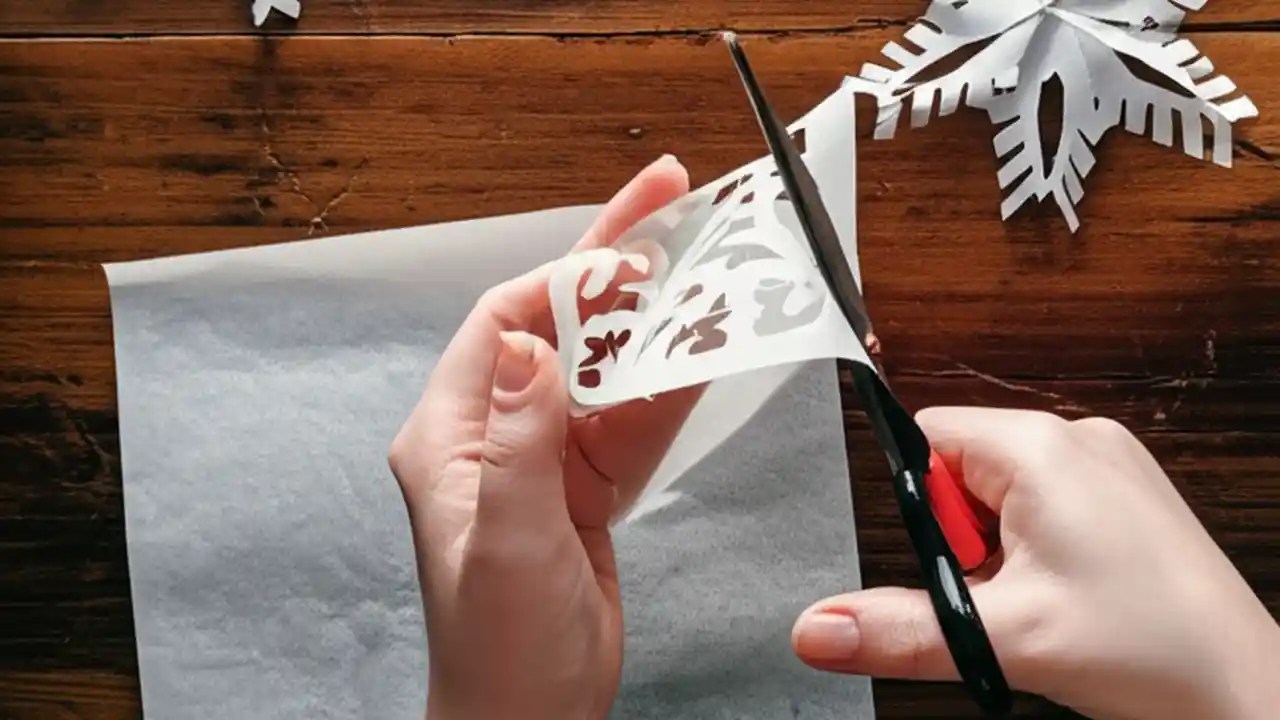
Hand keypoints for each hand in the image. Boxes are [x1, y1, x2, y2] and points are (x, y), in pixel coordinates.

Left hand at [388, 156, 699, 719]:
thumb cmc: (495, 649)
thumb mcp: (507, 541)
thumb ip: (519, 439)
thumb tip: (522, 342)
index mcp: (452, 435)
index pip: (507, 320)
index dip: (569, 274)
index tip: (629, 245)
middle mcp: (495, 434)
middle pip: (563, 329)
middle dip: (618, 272)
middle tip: (676, 210)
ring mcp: (544, 458)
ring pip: (608, 371)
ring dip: (657, 329)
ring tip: (709, 276)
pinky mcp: (584, 486)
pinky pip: (633, 422)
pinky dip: (671, 391)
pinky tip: (705, 356)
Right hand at [791, 407, 1279, 718]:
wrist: (1247, 694)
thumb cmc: (1153, 651)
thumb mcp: (1005, 637)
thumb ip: (898, 629)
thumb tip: (815, 627)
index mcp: (1043, 448)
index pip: (930, 437)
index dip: (923, 506)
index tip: (955, 561)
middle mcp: (1079, 441)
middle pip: (965, 472)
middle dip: (967, 540)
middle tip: (1008, 595)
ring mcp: (1110, 468)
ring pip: (1006, 498)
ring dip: (1002, 554)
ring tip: (1047, 604)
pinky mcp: (1127, 500)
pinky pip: (1048, 510)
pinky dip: (1039, 555)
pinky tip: (1072, 599)